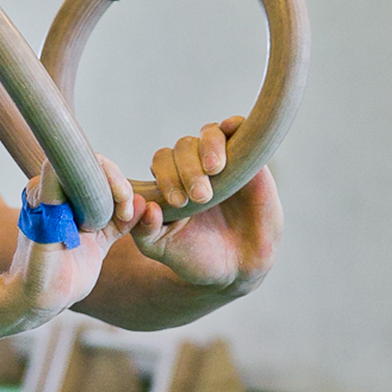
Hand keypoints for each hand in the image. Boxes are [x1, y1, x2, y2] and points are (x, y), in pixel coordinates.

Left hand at [9, 153, 140, 323]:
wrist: (45, 300)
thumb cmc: (37, 271)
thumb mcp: (43, 234)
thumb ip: (51, 200)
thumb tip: (55, 162)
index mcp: (47, 190)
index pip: (79, 165)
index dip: (103, 173)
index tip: (116, 195)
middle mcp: (66, 198)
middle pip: (100, 176)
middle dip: (119, 187)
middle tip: (125, 210)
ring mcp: (84, 214)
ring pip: (113, 194)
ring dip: (128, 201)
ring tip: (129, 218)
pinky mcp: (98, 232)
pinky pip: (121, 217)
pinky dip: (134, 216)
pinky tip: (140, 220)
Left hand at [130, 115, 281, 292]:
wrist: (240, 267)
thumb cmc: (196, 256)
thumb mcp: (162, 248)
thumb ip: (143, 230)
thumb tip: (142, 206)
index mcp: (168, 182)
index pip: (160, 162)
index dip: (165, 176)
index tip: (177, 202)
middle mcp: (192, 167)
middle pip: (182, 148)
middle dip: (187, 170)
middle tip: (200, 197)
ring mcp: (221, 160)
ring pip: (207, 135)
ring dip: (207, 149)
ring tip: (214, 171)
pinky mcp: (248, 157)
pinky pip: (237, 128)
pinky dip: (232, 124)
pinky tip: (229, 132)